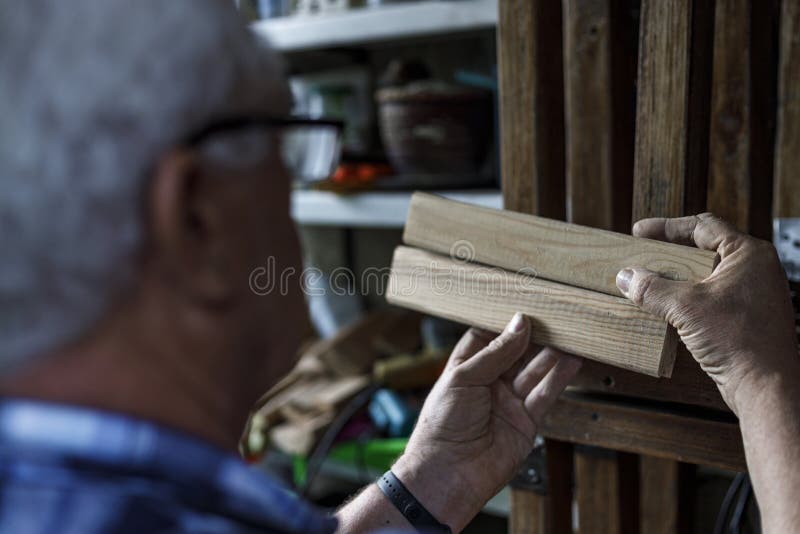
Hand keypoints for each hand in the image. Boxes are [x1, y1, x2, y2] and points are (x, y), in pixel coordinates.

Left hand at [393, 313, 581, 531]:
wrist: (447, 474)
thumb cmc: (441, 425)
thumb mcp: (464, 377)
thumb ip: (496, 351)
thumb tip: (520, 323)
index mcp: (466, 368)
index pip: (488, 336)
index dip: (505, 322)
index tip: (526, 305)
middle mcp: (488, 383)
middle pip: (516, 352)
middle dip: (534, 336)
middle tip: (555, 316)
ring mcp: (508, 402)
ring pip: (534, 371)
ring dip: (552, 354)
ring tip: (571, 333)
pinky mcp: (526, 421)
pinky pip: (545, 394)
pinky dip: (559, 377)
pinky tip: (572, 360)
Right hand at [615, 213, 797, 414]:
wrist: (765, 387)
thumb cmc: (740, 342)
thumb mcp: (685, 307)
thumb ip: (652, 288)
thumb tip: (626, 277)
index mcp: (748, 254)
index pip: (702, 226)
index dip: (667, 226)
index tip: (640, 231)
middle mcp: (754, 269)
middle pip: (704, 248)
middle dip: (670, 251)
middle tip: (642, 254)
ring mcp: (752, 293)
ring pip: (706, 274)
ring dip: (676, 277)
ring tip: (649, 281)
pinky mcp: (746, 316)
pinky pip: (710, 296)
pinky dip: (687, 297)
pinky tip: (666, 307)